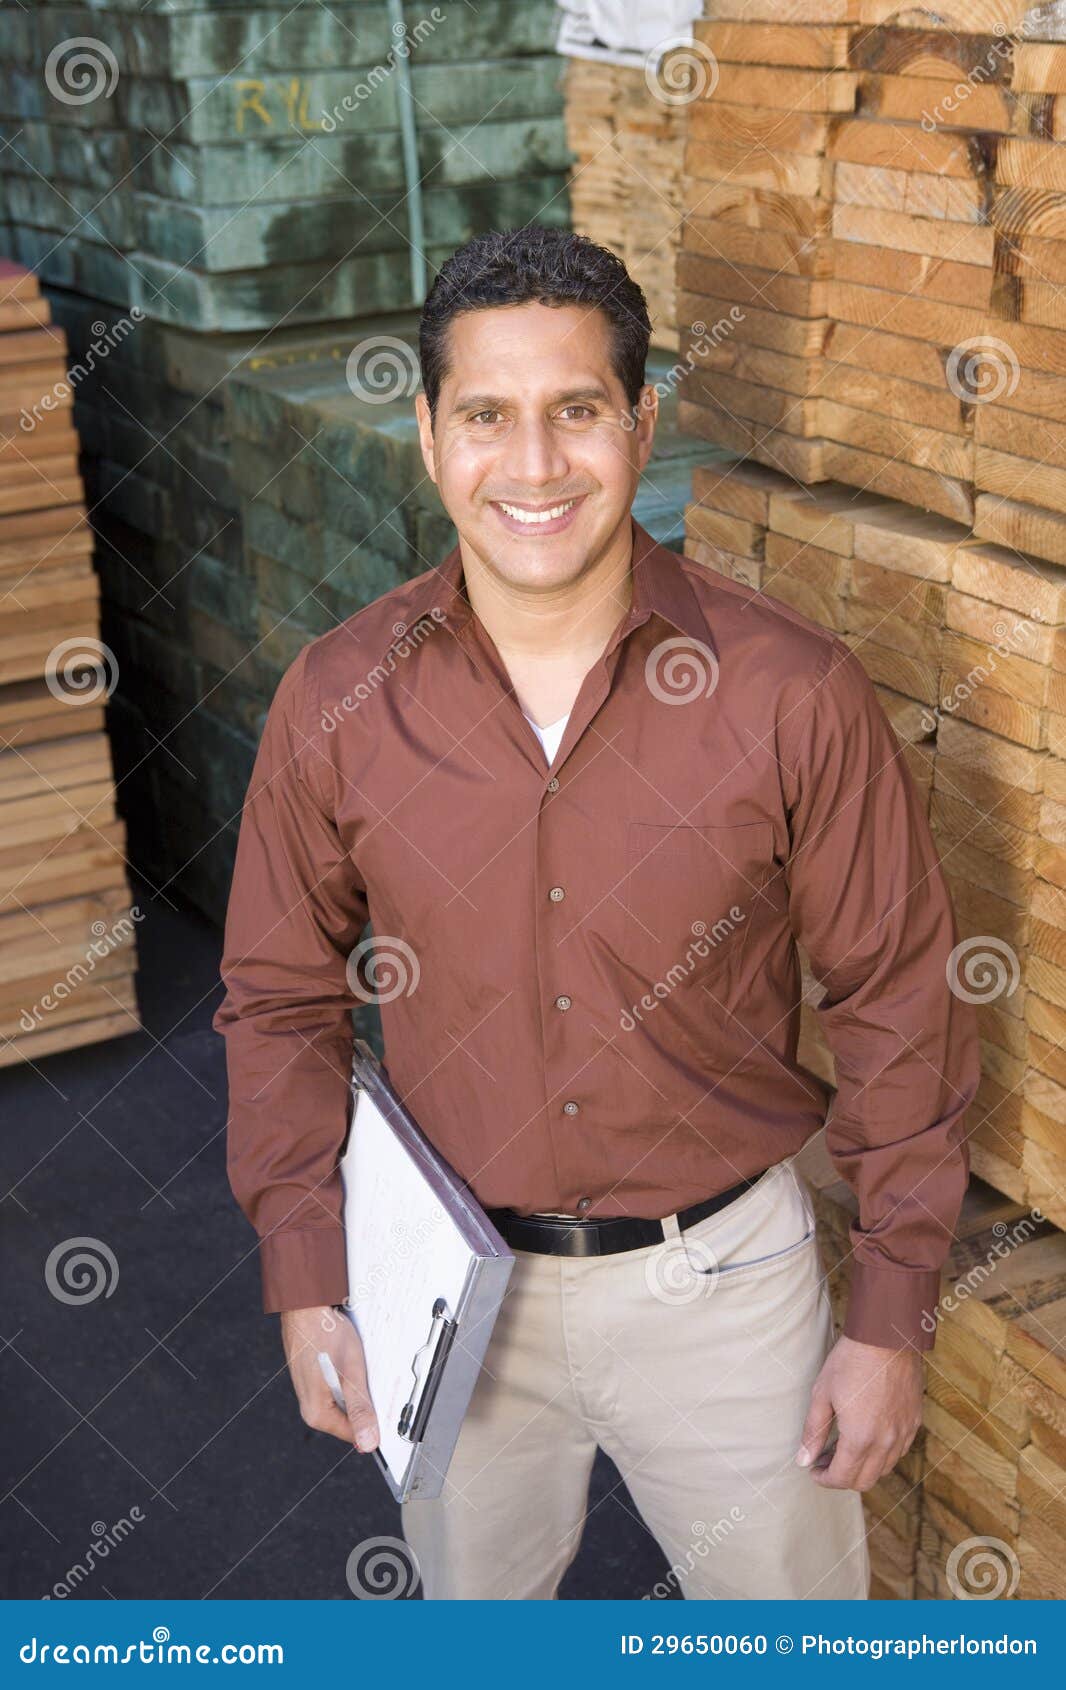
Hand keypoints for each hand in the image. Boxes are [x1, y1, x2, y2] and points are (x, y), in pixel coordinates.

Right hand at [280, 1305, 379, 1451]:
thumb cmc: (323, 1335)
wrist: (305, 1308)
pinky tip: (351, 1363)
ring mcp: (311, 1394)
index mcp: (316, 1414)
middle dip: (366, 1403)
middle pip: (350, 1418)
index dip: (375, 1424)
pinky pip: (338, 1389)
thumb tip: (369, 1442)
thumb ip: (360, 1409)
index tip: (388, 1411)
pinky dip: (348, 1378)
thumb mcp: (351, 1373)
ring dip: (357, 1389)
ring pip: (345, 1402)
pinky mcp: (314, 1380)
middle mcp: (310, 1408)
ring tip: (360, 1368)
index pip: (355, 1435)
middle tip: (373, 1380)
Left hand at [795, 1333, 922, 1491]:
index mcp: (861, 1438)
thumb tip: (803, 1460)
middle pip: (865, 1481)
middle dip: (842, 1477)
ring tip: (843, 1447)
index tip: (813, 1470)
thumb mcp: (822, 1394)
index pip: (843, 1478)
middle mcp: (886, 1442)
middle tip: (825, 1460)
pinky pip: (898, 1451)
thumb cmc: (850, 1361)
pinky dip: (881, 1454)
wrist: (886, 1336)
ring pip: (884, 1468)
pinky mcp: (914, 1421)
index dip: (825, 1479)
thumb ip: (813, 1431)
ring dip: (862, 1467)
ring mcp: (904, 1433)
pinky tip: (867, 1435)